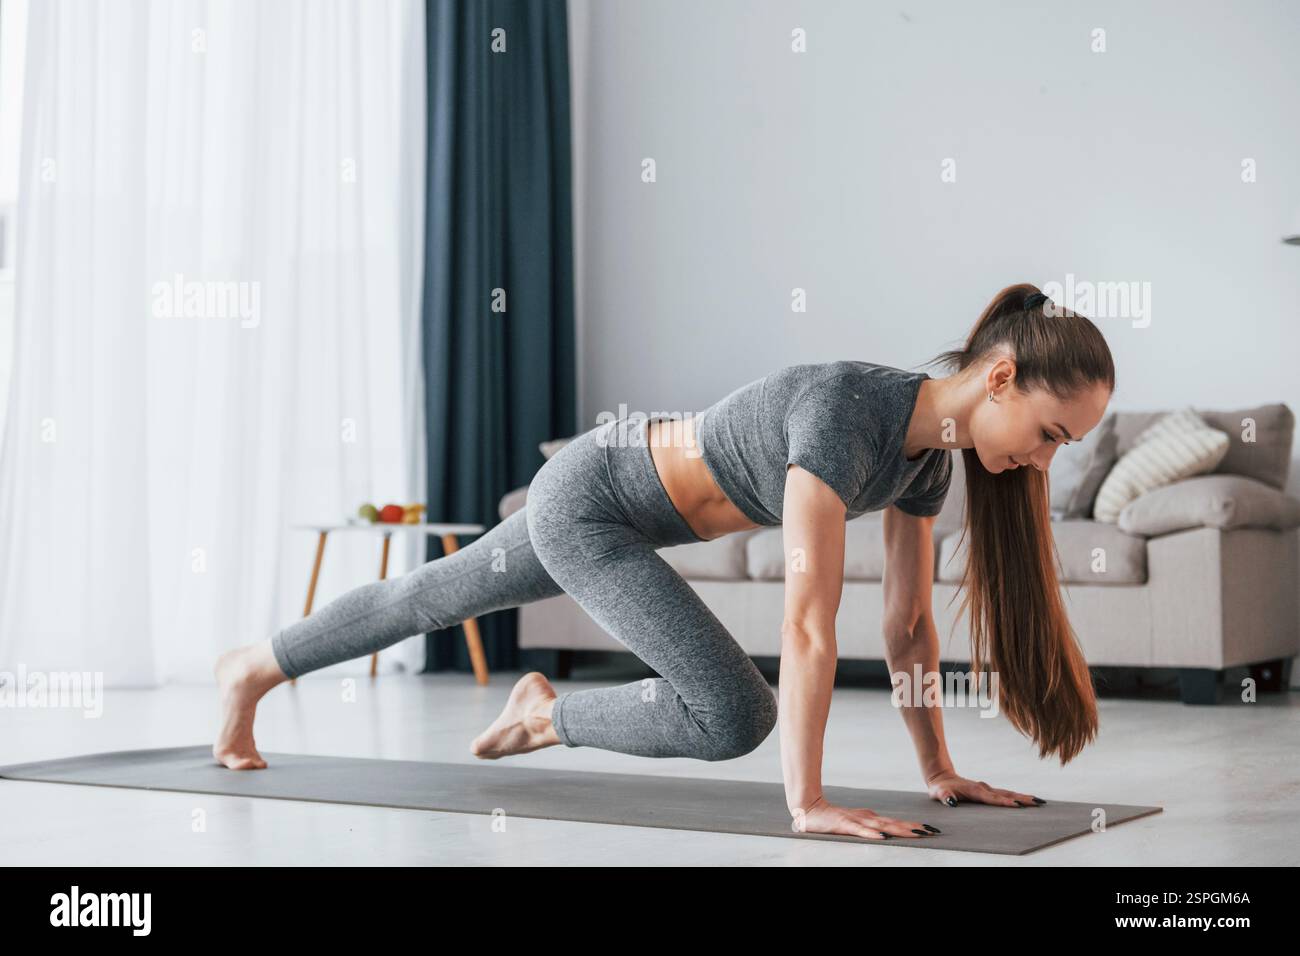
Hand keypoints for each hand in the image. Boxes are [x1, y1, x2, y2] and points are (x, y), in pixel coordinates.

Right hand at [791, 795, 942, 840]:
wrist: (809, 809)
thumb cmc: (832, 817)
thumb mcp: (855, 821)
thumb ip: (869, 825)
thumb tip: (885, 831)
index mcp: (870, 817)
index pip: (895, 822)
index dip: (912, 825)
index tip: (929, 829)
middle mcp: (866, 818)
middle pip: (893, 824)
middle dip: (912, 828)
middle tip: (930, 831)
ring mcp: (856, 821)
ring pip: (882, 826)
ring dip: (899, 830)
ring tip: (915, 833)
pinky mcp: (844, 825)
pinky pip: (860, 831)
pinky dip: (872, 834)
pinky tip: (882, 837)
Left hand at [925, 770, 1045, 807]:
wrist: (942, 778)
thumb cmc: (941, 789)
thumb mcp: (939, 794)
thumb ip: (945, 798)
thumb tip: (952, 803)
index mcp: (975, 791)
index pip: (992, 798)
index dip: (1003, 802)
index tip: (1017, 805)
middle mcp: (984, 788)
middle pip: (1006, 793)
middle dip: (1022, 798)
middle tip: (1038, 802)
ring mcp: (987, 788)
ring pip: (1008, 792)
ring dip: (1023, 797)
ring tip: (1038, 801)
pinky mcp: (988, 791)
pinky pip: (1005, 794)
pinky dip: (1017, 797)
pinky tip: (1026, 801)